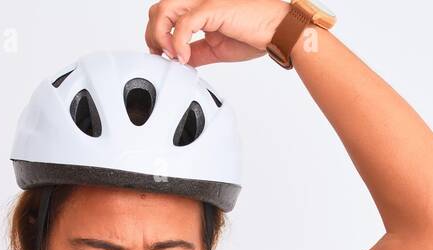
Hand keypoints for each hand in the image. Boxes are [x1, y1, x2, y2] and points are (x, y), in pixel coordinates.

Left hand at [144, 0, 290, 66]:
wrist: (279, 32)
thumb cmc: (256, 35)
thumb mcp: (216, 48)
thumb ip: (196, 51)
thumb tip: (179, 61)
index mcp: (199, 5)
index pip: (165, 12)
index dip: (156, 34)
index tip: (162, 55)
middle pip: (158, 9)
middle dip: (153, 35)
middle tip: (162, 56)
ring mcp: (205, 0)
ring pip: (164, 10)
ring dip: (161, 36)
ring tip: (172, 55)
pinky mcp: (212, 7)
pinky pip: (184, 24)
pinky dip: (178, 43)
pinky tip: (184, 57)